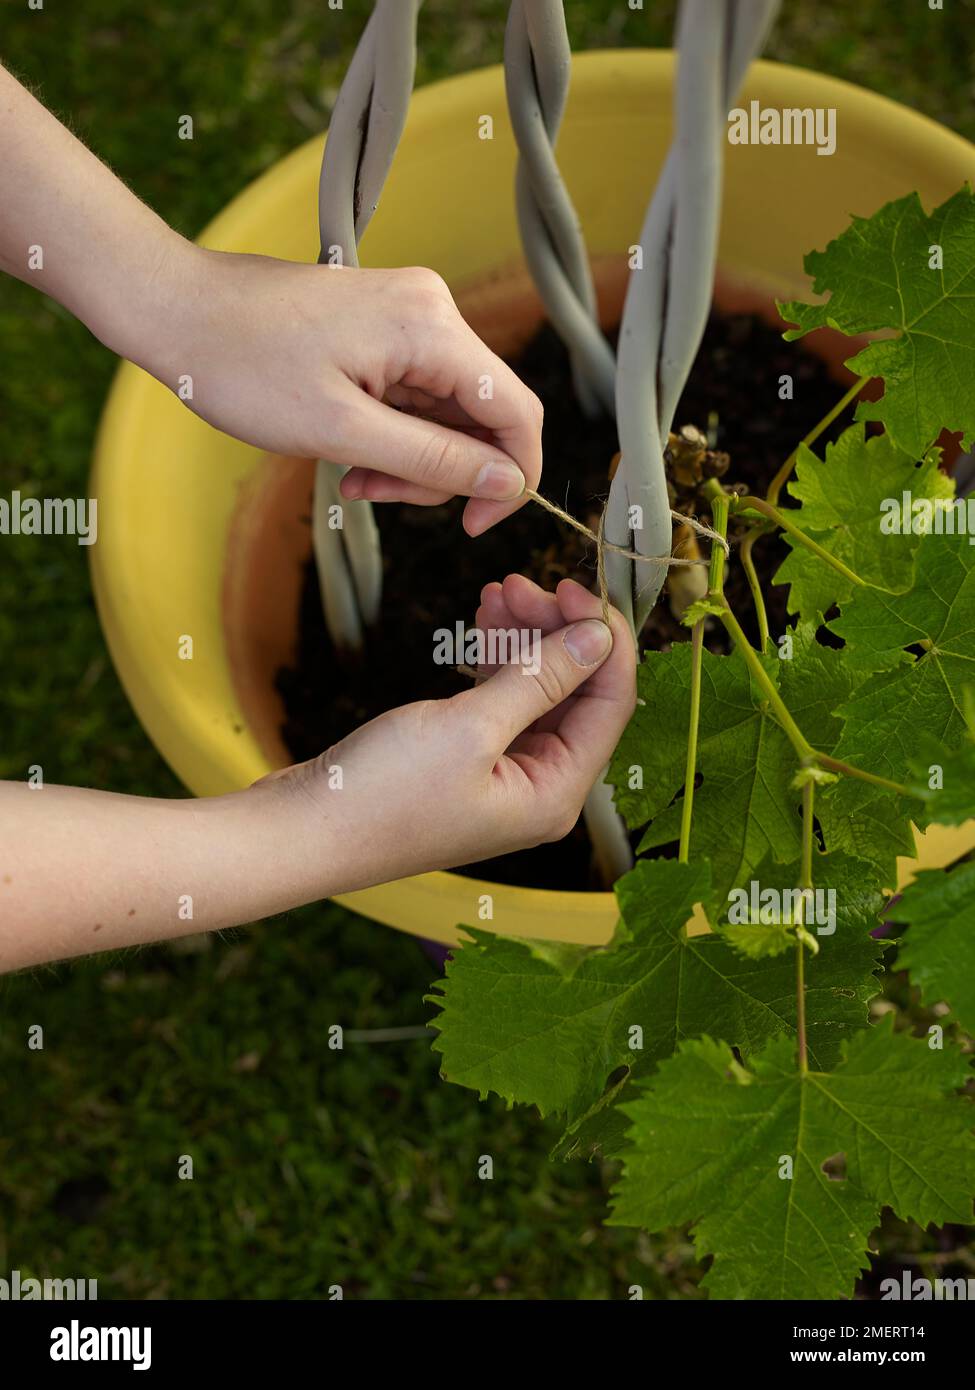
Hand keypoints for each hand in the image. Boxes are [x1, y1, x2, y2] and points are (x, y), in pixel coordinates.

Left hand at [0, 64, 539, 535]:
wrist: (177, 310)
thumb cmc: (245, 367)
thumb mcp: (343, 432)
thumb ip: (433, 460)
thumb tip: (506, 484)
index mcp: (432, 327)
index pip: (517, 411)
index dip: (511, 478)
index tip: (475, 527)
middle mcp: (433, 312)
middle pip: (482, 415)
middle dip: (442, 472)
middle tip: (378, 497)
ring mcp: (409, 315)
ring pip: (446, 412)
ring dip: (409, 459)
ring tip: (351, 478)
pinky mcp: (384, 327)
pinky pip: (414, 396)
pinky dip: (390, 435)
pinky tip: (347, 454)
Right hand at [260, 576, 635, 886]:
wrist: (302, 832)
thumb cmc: (383, 793)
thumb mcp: (469, 727)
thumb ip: (541, 678)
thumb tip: (600, 637)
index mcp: (556, 793)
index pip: (611, 703)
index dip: (603, 638)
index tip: (573, 585)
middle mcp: (540, 790)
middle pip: (577, 693)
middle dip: (557, 631)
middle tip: (521, 583)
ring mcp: (503, 777)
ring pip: (537, 692)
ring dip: (525, 638)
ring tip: (497, 590)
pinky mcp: (467, 764)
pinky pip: (501, 702)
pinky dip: (496, 660)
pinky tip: (481, 622)